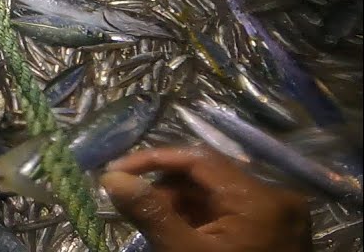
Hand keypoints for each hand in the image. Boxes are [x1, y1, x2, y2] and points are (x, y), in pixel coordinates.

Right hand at [101, 146, 311, 251]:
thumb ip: (151, 213)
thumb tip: (111, 177)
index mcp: (260, 199)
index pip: (199, 159)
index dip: (152, 159)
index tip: (115, 171)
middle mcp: (277, 197)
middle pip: (208, 175)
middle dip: (165, 186)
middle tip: (131, 203)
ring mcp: (278, 215)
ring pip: (216, 192)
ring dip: (180, 202)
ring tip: (153, 222)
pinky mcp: (273, 230)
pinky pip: (229, 210)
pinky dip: (200, 216)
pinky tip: (178, 230)